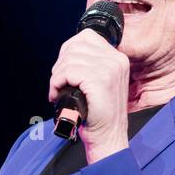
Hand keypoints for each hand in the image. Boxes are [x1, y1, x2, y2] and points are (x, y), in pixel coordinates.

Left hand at [48, 31, 129, 162]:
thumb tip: (66, 55)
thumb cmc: (98, 115)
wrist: (108, 138)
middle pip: (76, 46)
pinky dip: (57, 83)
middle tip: (58, 83)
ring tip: (57, 91)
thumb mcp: (98, 83)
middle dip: (60, 64)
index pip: (86, 37)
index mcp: (118, 58)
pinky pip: (69, 72)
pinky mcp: (100, 81)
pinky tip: (57, 95)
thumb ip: (89, 65)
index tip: (62, 70)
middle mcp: (116, 60)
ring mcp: (110, 70)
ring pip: (70, 59)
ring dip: (57, 76)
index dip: (67, 52)